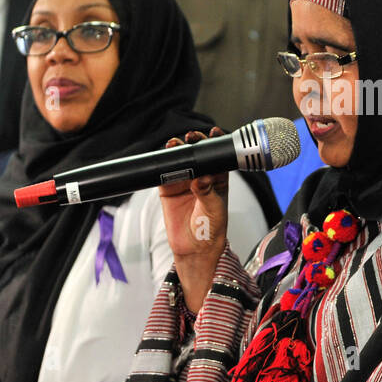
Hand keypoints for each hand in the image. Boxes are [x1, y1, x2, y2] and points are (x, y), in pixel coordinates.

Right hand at [158, 127, 229, 309]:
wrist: (195, 248)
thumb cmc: (212, 228)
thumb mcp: (214, 209)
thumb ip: (207, 192)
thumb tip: (202, 177)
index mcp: (218, 179)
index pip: (217, 156)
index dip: (215, 144)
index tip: (214, 133)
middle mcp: (201, 177)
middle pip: (198, 154)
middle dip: (195, 142)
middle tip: (192, 137)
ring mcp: (184, 182)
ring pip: (180, 160)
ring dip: (178, 149)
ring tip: (175, 143)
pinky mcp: (168, 189)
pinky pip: (164, 172)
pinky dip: (163, 163)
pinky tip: (164, 155)